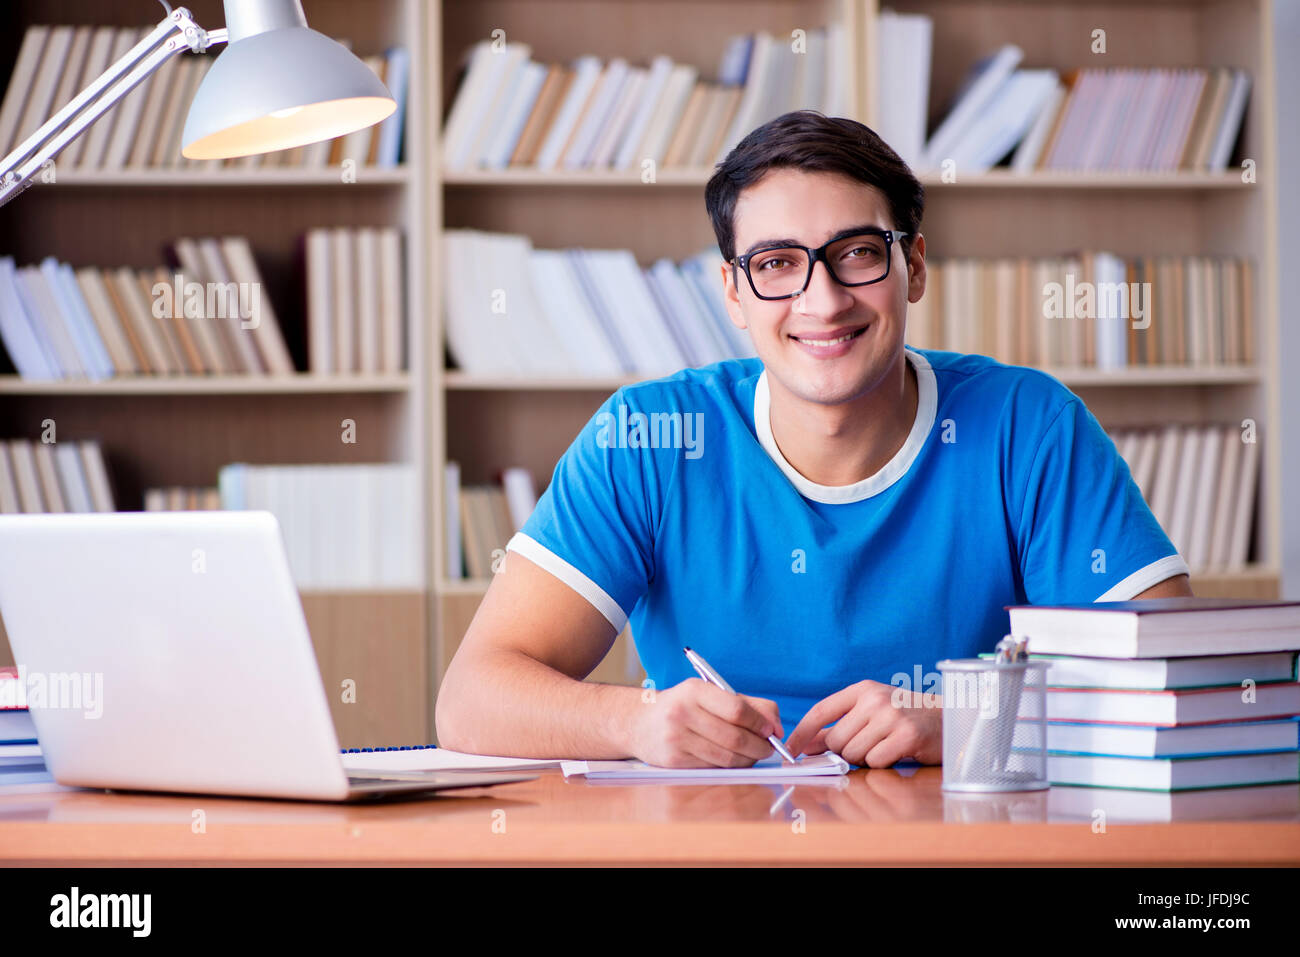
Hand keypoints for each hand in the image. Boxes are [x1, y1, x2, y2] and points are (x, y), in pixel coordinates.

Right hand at [628, 678, 783, 767]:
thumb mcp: (711, 694)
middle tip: (769, 748)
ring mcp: (676, 738)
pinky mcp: (673, 760)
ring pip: (726, 757)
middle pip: (735, 737)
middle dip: (759, 746)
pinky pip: (713, 767)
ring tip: (753, 754)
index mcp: (694, 690)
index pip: (736, 709)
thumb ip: (750, 705)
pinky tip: (732, 760)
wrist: (640, 723)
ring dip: (747, 759)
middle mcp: (682, 713)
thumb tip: (776, 727)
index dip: (760, 723)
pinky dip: (729, 766)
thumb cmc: (684, 707)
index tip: (772, 731)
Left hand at [785, 680, 941, 767]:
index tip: (789, 749)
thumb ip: (838, 726)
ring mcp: (891, 716)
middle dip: (845, 751)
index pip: (821, 711)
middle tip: (867, 746)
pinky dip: (882, 763)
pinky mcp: (906, 735)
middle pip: (836, 740)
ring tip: (884, 746)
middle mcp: (874, 699)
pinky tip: (896, 752)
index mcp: (862, 689)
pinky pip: (875, 761)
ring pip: (854, 753)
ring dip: (865, 758)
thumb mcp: (870, 713)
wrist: (949, 719)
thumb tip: (805, 745)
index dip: (802, 732)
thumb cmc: (905, 717)